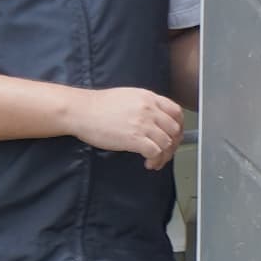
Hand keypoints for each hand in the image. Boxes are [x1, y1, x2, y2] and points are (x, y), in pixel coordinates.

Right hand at [61, 87, 187, 165]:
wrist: (82, 111)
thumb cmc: (99, 106)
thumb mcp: (129, 97)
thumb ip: (146, 105)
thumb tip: (157, 118)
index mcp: (149, 98)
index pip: (176, 112)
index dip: (179, 126)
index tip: (175, 136)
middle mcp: (149, 109)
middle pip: (175, 129)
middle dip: (173, 144)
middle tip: (166, 152)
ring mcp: (143, 124)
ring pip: (167, 143)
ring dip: (164, 156)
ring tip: (155, 161)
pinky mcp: (134, 138)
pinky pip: (155, 152)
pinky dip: (155, 160)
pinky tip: (148, 163)